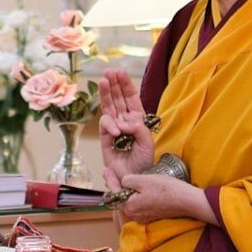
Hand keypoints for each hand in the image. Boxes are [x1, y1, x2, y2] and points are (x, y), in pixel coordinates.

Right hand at [98, 68, 153, 185]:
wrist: (135, 179)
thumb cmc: (144, 162)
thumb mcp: (148, 142)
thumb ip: (138, 128)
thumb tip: (122, 123)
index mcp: (137, 120)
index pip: (131, 98)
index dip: (125, 85)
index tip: (120, 72)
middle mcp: (125, 122)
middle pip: (118, 99)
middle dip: (113, 84)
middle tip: (108, 72)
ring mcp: (114, 129)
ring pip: (108, 108)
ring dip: (106, 94)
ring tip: (103, 82)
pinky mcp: (105, 140)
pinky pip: (105, 126)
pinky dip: (109, 125)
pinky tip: (116, 130)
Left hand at [114, 172, 208, 225]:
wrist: (186, 201)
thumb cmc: (166, 189)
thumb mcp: (143, 179)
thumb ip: (128, 180)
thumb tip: (123, 181)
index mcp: (129, 206)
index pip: (114, 191)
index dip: (109, 178)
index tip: (105, 168)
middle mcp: (134, 215)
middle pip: (121, 198)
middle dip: (116, 185)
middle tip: (111, 173)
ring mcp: (143, 216)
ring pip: (130, 201)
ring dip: (127, 190)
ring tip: (123, 178)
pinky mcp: (152, 215)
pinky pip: (140, 204)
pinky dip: (136, 195)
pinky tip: (138, 187)